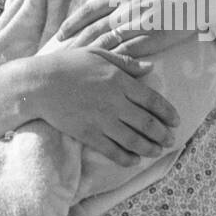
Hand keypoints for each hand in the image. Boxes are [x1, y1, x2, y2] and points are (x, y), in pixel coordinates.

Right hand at [30, 47, 179, 166]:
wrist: (38, 84)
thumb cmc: (67, 65)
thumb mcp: (98, 54)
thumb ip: (126, 63)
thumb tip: (150, 67)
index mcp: (120, 81)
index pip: (153, 100)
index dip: (168, 113)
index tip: (176, 121)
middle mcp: (115, 102)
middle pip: (148, 123)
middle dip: (163, 134)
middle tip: (170, 140)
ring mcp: (102, 121)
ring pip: (134, 140)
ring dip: (149, 148)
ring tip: (156, 152)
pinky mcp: (88, 134)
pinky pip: (113, 151)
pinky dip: (126, 158)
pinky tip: (133, 160)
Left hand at [55, 0, 215, 57]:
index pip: (92, 6)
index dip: (75, 19)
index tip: (62, 32)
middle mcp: (129, 3)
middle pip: (94, 23)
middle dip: (74, 37)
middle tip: (58, 50)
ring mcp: (139, 21)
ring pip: (105, 38)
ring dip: (87, 50)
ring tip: (72, 62)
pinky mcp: (151, 37)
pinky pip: (125, 50)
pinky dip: (109, 58)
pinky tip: (98, 67)